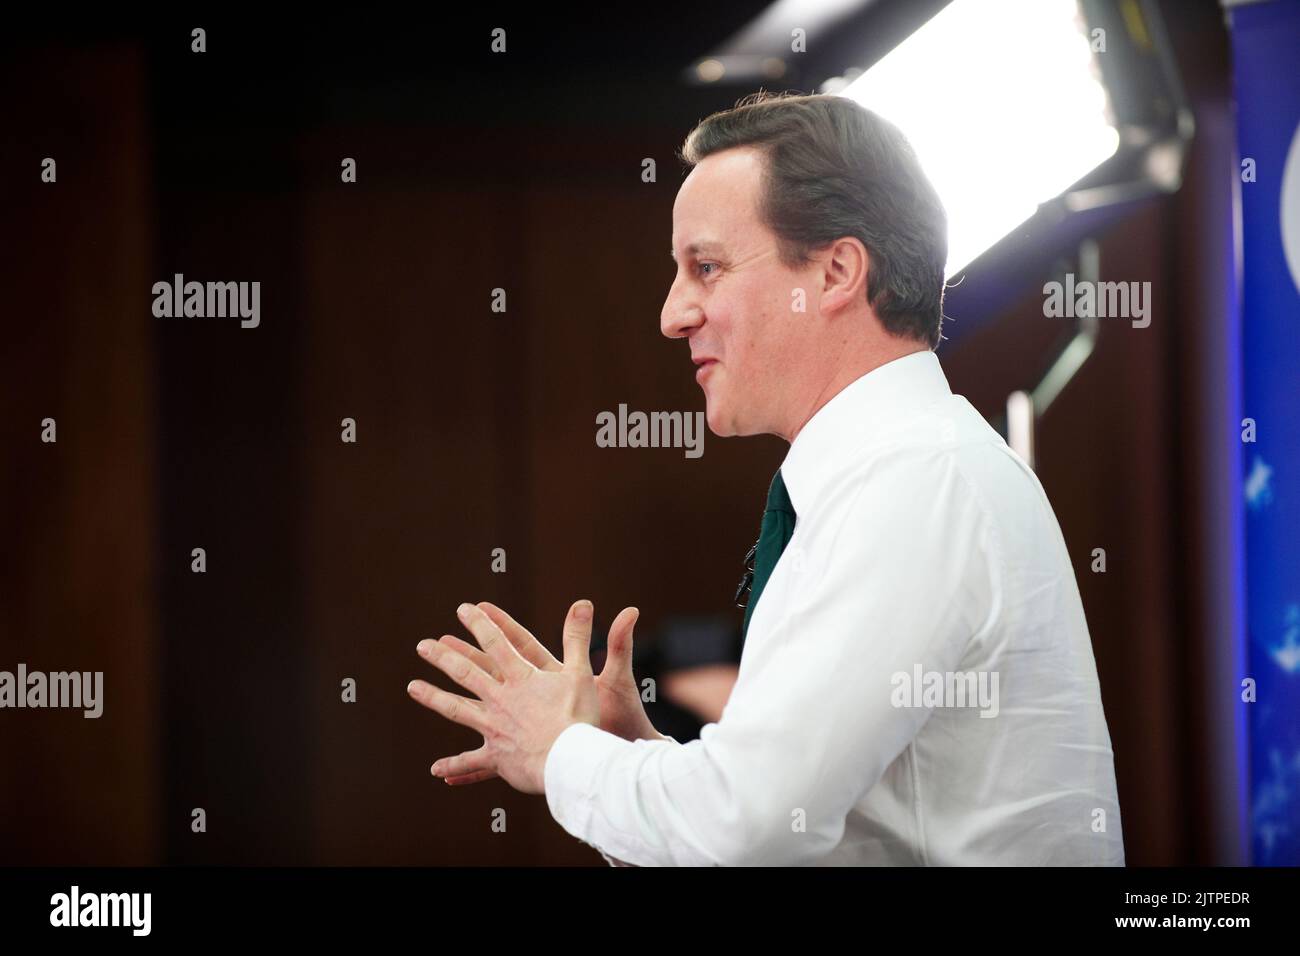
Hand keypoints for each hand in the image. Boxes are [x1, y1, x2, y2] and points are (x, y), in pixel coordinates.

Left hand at [407, 600, 601, 793]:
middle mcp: (501, 700)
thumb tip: (583, 602)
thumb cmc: (578, 716)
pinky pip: (472, 761)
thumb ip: (577, 637)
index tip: (464, 610)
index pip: (496, 644)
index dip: (480, 624)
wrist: (569, 760)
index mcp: (521, 678)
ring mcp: (494, 728)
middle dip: (444, 657)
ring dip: (434, 697)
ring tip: (413, 687)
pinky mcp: (497, 756)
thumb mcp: (580, 671)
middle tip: (423, 646)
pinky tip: (436, 769)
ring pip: (458, 709)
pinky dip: (455, 765)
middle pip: (466, 673)